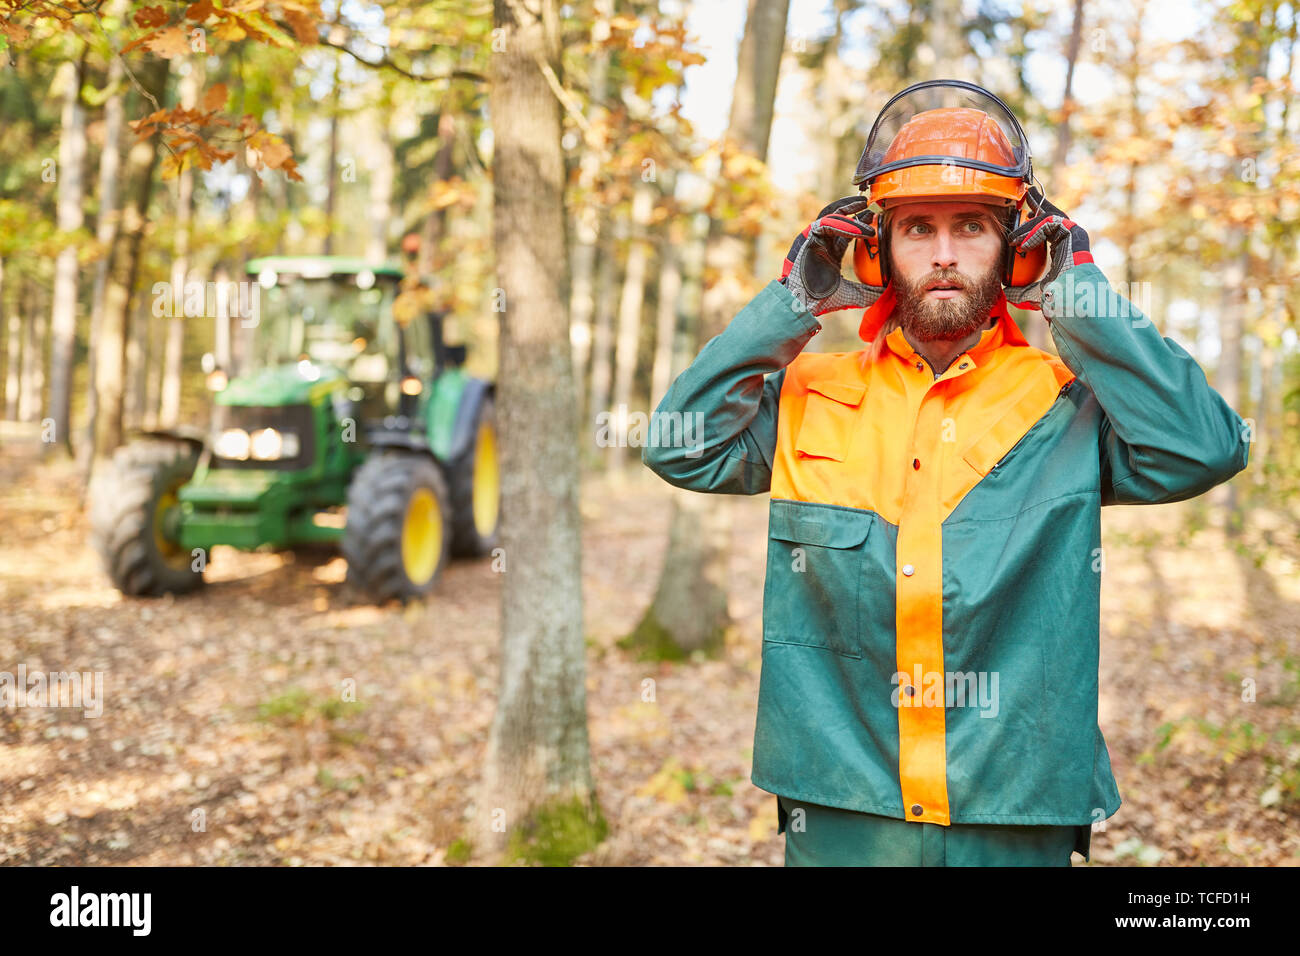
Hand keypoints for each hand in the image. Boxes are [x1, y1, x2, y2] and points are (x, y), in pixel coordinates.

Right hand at [780, 196, 884, 315]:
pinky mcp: (808, 239)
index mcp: (829, 253)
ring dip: (849, 210)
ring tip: (864, 206)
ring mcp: (814, 240)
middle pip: (837, 218)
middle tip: (869, 205)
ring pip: (832, 217)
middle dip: (853, 209)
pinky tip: (861, 229)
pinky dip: (844, 225)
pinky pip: (827, 224)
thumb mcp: (852, 294)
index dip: (859, 224)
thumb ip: (868, 292)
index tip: (873, 218)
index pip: (845, 232)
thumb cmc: (821, 300)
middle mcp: (821, 244)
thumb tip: (888, 292)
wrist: (804, 304)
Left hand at [1003, 188, 1092, 310]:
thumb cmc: (1057, 296)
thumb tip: (1006, 291)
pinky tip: (1024, 245)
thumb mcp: (1033, 291)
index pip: (1048, 227)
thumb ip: (1020, 290)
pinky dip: (1035, 232)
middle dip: (1037, 204)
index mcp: (1063, 248)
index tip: (1024, 213)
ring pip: (1048, 218)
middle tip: (1026, 195)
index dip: (1034, 220)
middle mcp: (1070, 238)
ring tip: (1013, 239)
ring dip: (1027, 226)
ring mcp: (1074, 234)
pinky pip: (1050, 224)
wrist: (1071, 297)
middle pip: (1051, 215)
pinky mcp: (1074, 232)